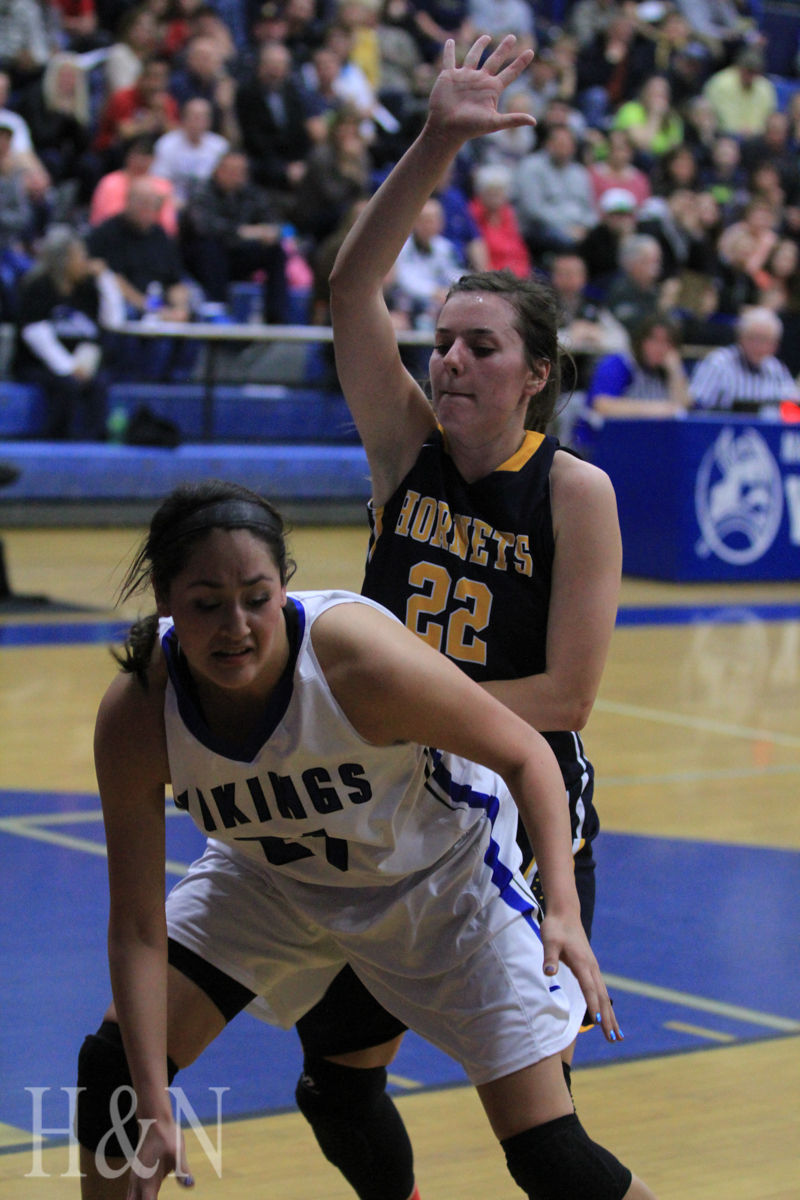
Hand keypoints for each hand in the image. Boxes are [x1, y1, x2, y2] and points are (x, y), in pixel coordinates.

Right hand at [125, 1117, 193, 1198]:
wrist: (155, 1121)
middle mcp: (137, 1184)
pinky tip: (146, 1198)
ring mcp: (134, 1180)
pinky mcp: (136, 1176)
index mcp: (147, 1183)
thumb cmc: (168, 1137)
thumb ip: (182, 1170)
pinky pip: (131, 1196)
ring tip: (153, 1198)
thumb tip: (190, 1184)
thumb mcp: (178, 1152)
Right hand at [426, 34, 535, 147]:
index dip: (520, 62)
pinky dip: (448, 51)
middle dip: (504, 48)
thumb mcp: (493, 123)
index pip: (510, 73)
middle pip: (495, 60)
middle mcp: (480, 81)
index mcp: (492, 89)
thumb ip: (513, 120)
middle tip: (512, 37)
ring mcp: (464, 77)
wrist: (446, 129)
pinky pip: (449, 60)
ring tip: (487, 37)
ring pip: (474, 56)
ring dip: (479, 45)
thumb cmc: (469, 128)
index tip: (531, 51)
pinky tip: (450, 41)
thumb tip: (534, 122)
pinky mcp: (448, 76)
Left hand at [540, 912, 620, 1042]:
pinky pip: (601, 990)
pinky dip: (605, 1005)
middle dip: (609, 1019)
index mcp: (582, 963)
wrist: (565, 914)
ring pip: (604, 996)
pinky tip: (607, 1016)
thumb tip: (548, 973)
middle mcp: (592, 968)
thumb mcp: (549, 940)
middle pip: (602, 997)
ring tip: (618, 1035)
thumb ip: (549, 957)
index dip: (593, 1006)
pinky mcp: (591, 968)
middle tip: (615, 1039)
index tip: (599, 1024)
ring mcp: (593, 968)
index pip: (589, 989)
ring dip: (611, 1016)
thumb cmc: (555, 927)